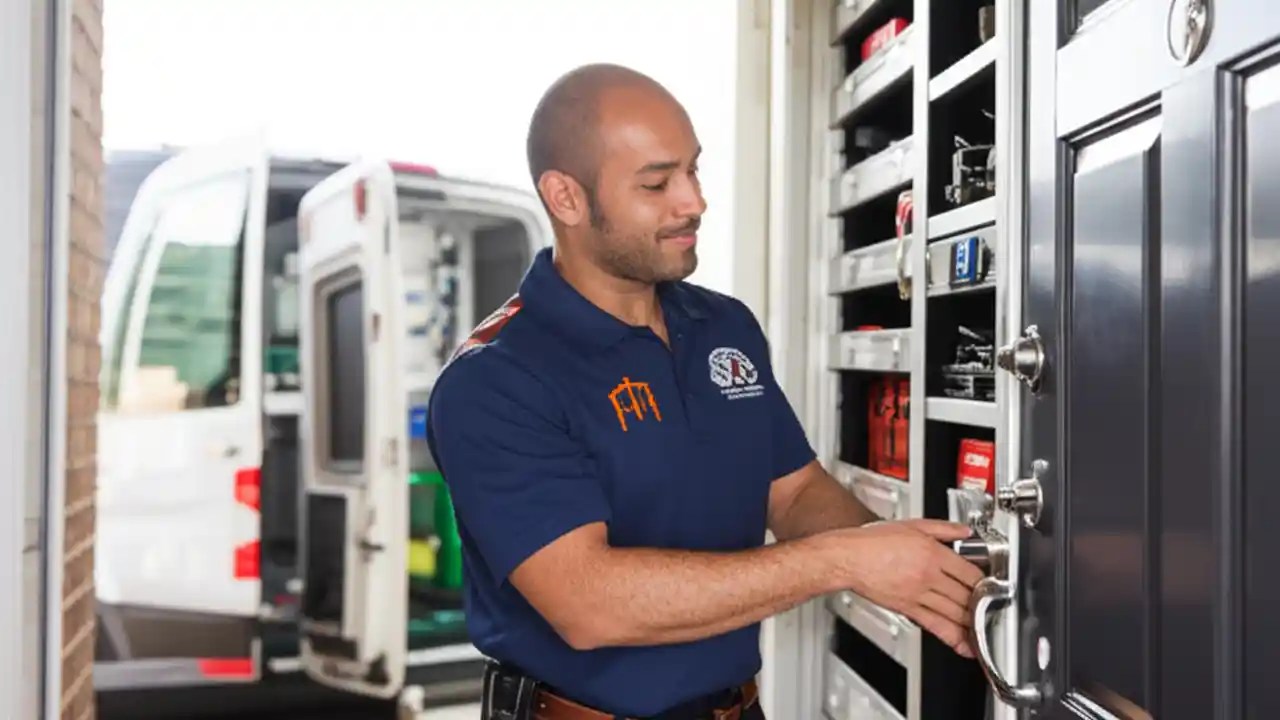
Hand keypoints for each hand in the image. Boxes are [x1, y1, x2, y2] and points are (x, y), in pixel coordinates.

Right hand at [824, 519, 983, 657]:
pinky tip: (963, 644)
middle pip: (966, 595)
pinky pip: (935, 625)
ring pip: (954, 613)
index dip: (986, 581)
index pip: (969, 572)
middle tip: (992, 608)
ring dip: (973, 623)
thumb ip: (943, 528)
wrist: (848, 557)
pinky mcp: (907, 608)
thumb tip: (964, 530)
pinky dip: (952, 636)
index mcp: (932, 553)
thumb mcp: (912, 525)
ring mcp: (918, 594)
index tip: (992, 584)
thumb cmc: (872, 540)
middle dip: (983, 603)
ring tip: (985, 628)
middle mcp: (928, 575)